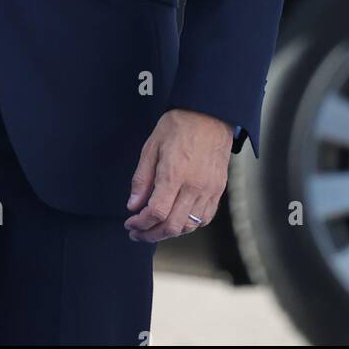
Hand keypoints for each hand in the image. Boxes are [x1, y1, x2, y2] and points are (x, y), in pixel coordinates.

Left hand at [124, 108, 231, 243]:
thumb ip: (141, 179)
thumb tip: (133, 205)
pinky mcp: (218, 190)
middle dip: (151, 234)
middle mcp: (194, 186)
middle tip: (138, 232)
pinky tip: (177, 220)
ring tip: (154, 228)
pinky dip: (189, 225)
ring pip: (189, 226)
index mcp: (174, 173)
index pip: (156, 212)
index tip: (130, 224)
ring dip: (169, 233)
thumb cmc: (178, 125)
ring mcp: (209, 190)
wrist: (209, 114)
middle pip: (172, 226)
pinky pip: (204, 218)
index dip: (140, 224)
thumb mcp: (151, 147)